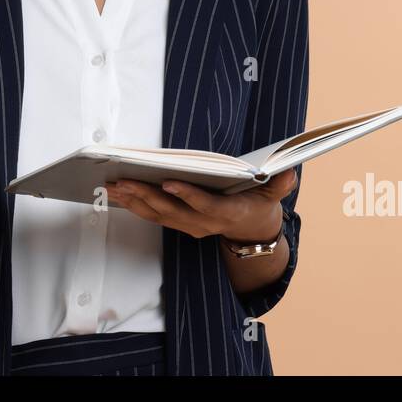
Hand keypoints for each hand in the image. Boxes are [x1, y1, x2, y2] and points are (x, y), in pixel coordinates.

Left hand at [104, 168, 297, 242]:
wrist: (252, 231)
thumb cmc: (259, 205)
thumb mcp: (273, 195)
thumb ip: (279, 184)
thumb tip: (289, 170)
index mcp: (226, 213)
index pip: (205, 205)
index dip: (187, 195)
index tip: (168, 182)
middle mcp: (203, 223)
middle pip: (171, 211)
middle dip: (145, 195)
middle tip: (123, 180)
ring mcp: (188, 226)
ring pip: (157, 215)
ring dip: (133, 201)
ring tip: (112, 185)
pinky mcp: (178, 224)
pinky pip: (153, 216)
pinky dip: (134, 205)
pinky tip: (118, 193)